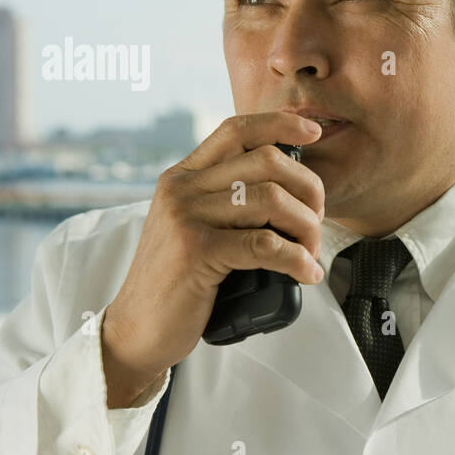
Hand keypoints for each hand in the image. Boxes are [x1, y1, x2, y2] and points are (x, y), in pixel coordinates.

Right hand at [102, 112, 326, 407]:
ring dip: (307, 229)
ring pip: (272, 200)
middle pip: (267, 161)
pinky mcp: (195, 252)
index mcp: (183, 177)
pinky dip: (296, 260)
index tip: (314, 133)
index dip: (280, 124)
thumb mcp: (195, 229)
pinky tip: (306, 274)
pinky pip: (265, 244)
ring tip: (311, 254)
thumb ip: (225, 203)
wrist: (137, 330)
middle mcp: (181, 189)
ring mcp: (186, 217)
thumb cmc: (178, 284)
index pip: (236, 130)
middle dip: (308, 190)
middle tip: (317, 224)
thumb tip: (289, 191)